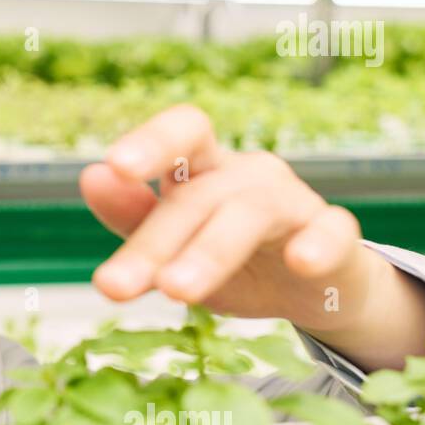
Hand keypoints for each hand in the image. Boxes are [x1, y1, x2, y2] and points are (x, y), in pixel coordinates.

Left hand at [80, 103, 377, 333]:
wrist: (311, 290)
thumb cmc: (232, 259)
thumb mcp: (173, 246)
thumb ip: (131, 216)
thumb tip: (89, 176)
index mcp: (204, 169)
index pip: (180, 133)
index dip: (149, 141)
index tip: (114, 166)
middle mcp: (246, 175)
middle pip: (198, 196)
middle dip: (153, 243)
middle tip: (113, 287)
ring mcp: (293, 202)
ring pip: (251, 214)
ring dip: (210, 251)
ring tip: (175, 291)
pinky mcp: (335, 237)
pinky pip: (332, 231)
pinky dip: (318, 244)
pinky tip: (301, 262)